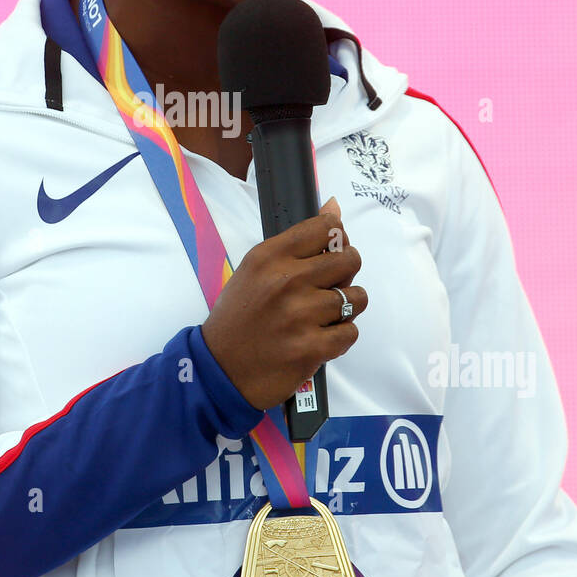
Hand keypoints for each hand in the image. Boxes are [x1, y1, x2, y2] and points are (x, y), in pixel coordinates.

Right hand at [200, 197, 366, 412]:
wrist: (220, 369)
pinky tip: (321, 337)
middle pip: (350, 260)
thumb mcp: (255, 271)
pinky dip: (340, 337)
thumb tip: (333, 207)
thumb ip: (296, 242)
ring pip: (356, 298)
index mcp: (270, 257)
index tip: (332, 251)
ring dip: (346, 307)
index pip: (326, 228)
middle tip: (330, 285)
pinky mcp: (311, 348)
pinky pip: (351, 332)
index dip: (337, 238)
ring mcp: (301, 315)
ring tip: (324, 315)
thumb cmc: (238, 316)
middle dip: (346, 273)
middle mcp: (287, 281)